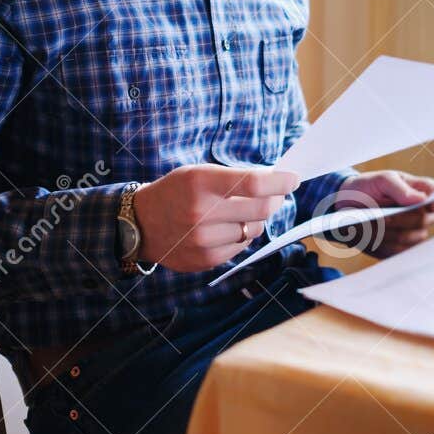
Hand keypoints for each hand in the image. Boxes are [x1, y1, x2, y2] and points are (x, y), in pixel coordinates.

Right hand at [132, 164, 297, 271]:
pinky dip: (241, 235)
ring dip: (256, 219)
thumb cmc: (175, 192)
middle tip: (277, 193)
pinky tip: (226, 228)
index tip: (293, 178)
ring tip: (241, 211)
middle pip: (262, 209)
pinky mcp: (206, 260)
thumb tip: (277, 181)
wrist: (140, 224)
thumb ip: (235, 177)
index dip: (280, 181)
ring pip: (254, 229)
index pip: (254, 183)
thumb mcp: (198, 173)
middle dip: (276, 199)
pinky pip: (241, 246)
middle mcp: (202, 213)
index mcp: (200, 183)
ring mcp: (204, 240)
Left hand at [335, 170, 433, 258]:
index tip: (429, 204)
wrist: (346, 204)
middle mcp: (422, 214)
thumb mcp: (380, 180)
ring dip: (389, 233)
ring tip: (369, 225)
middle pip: (425, 221)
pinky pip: (398, 252)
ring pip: (411, 238)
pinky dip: (382, 244)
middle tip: (381, 216)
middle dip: (402, 219)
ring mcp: (412, 233)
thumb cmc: (368, 187)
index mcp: (422, 191)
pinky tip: (368, 237)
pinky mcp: (399, 248)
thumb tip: (420, 199)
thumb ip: (399, 188)